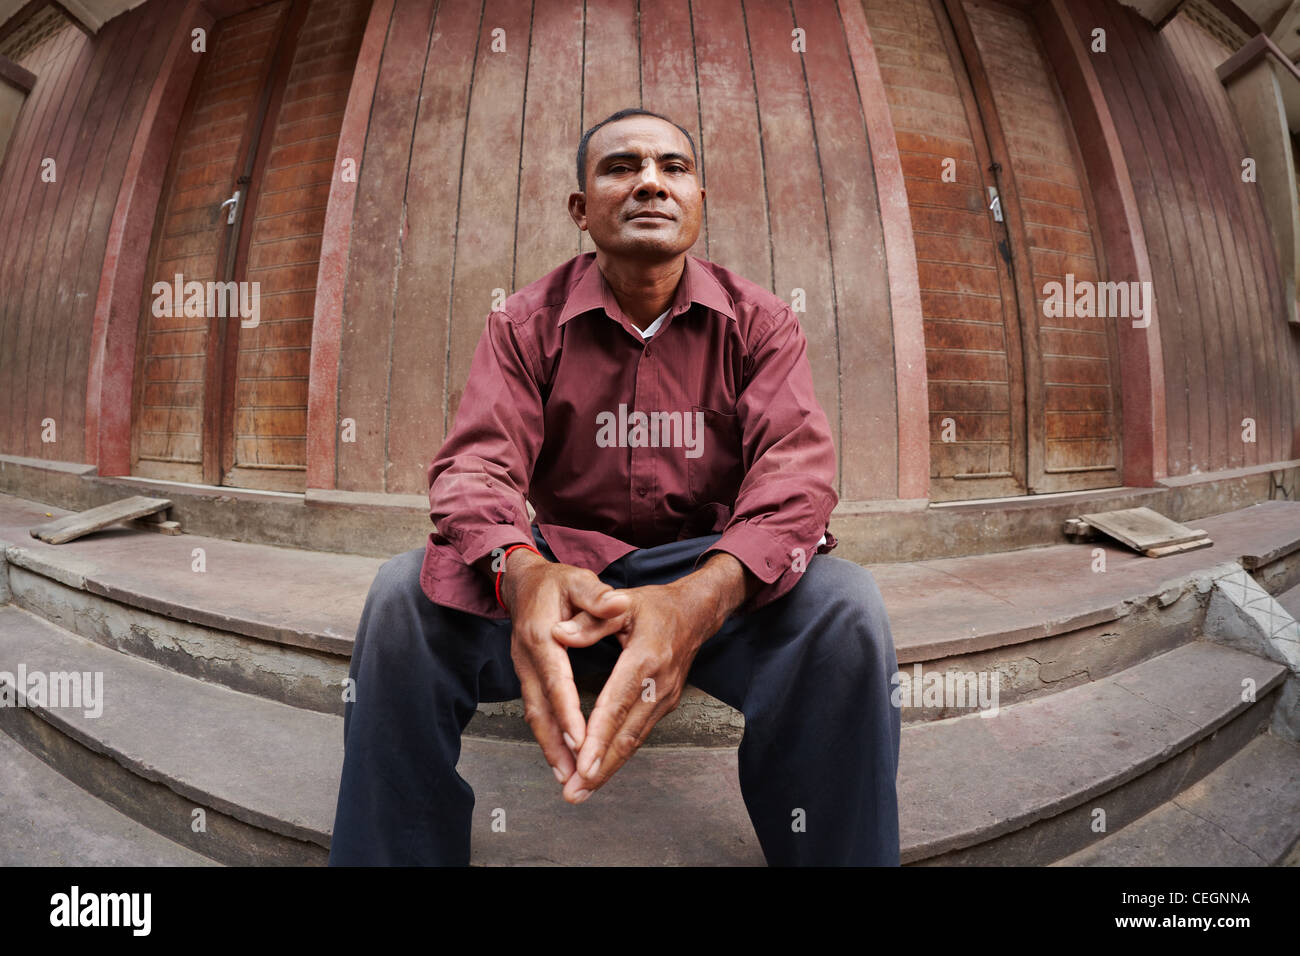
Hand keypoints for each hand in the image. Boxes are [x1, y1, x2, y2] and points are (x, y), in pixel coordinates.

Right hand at [500, 549, 630, 787]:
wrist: (524, 581)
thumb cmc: (556, 581)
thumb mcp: (578, 580)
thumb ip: (596, 595)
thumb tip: (616, 603)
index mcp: (542, 634)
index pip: (556, 678)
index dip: (566, 709)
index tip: (579, 738)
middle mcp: (528, 657)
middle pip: (539, 707)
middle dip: (555, 743)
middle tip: (572, 775)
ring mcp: (524, 669)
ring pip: (535, 714)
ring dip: (550, 747)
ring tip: (567, 777)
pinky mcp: (528, 676)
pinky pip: (536, 710)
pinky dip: (548, 736)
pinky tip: (560, 756)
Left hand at [548, 578, 722, 802]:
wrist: (695, 614)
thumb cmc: (654, 607)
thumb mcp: (623, 603)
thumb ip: (590, 621)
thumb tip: (558, 634)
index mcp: (646, 658)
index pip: (618, 703)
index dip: (600, 735)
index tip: (583, 762)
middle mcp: (658, 685)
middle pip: (627, 734)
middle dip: (601, 767)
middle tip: (575, 793)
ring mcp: (664, 699)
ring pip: (634, 741)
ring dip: (608, 769)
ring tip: (581, 791)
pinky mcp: (663, 705)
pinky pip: (638, 736)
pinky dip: (618, 757)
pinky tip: (600, 772)